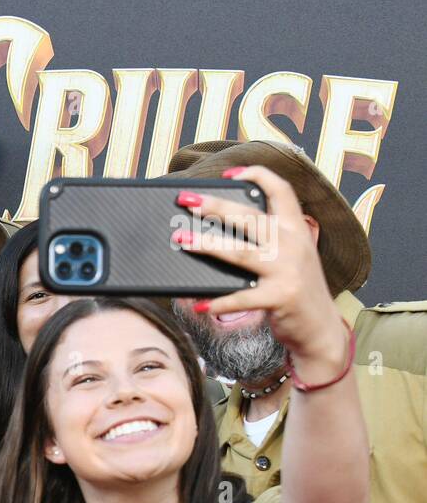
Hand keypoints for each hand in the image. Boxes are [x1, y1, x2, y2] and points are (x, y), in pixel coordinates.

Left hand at [174, 166, 348, 374]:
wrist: (321, 328)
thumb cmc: (296, 289)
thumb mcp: (289, 257)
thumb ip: (266, 241)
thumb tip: (218, 231)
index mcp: (296, 229)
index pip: (281, 191)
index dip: (257, 176)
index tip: (230, 173)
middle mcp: (293, 244)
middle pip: (249, 217)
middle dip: (214, 206)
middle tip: (186, 201)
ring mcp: (288, 270)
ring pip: (240, 251)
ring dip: (207, 245)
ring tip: (181, 240)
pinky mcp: (281, 297)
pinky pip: (243, 297)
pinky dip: (220, 302)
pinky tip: (201, 304)